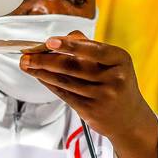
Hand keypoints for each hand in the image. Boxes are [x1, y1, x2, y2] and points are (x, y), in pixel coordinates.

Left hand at [20, 34, 157, 157]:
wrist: (129, 119)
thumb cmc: (117, 84)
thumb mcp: (114, 62)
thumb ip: (90, 48)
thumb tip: (61, 39)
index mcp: (120, 59)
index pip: (92, 49)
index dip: (69, 45)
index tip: (49, 41)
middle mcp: (114, 77)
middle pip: (73, 65)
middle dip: (45, 59)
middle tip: (27, 55)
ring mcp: (103, 95)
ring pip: (65, 80)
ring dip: (42, 71)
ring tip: (27, 64)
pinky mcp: (91, 110)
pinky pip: (65, 94)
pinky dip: (49, 83)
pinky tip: (39, 76)